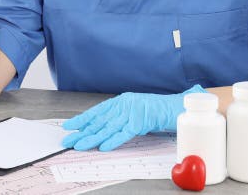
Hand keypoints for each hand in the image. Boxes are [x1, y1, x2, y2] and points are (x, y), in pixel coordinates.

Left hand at [61, 84, 205, 150]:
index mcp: (122, 101)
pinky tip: (103, 146)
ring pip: (109, 127)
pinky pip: (125, 132)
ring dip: (93, 138)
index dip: (82, 119)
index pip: (98, 111)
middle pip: (100, 120)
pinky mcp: (142, 120)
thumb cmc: (159, 111)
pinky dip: (114, 139)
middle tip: (68, 139)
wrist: (180, 107)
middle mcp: (125, 104)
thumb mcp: (136, 113)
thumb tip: (103, 132)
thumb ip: (122, 119)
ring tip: (80, 145)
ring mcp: (133, 111)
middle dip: (82, 131)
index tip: (68, 126)